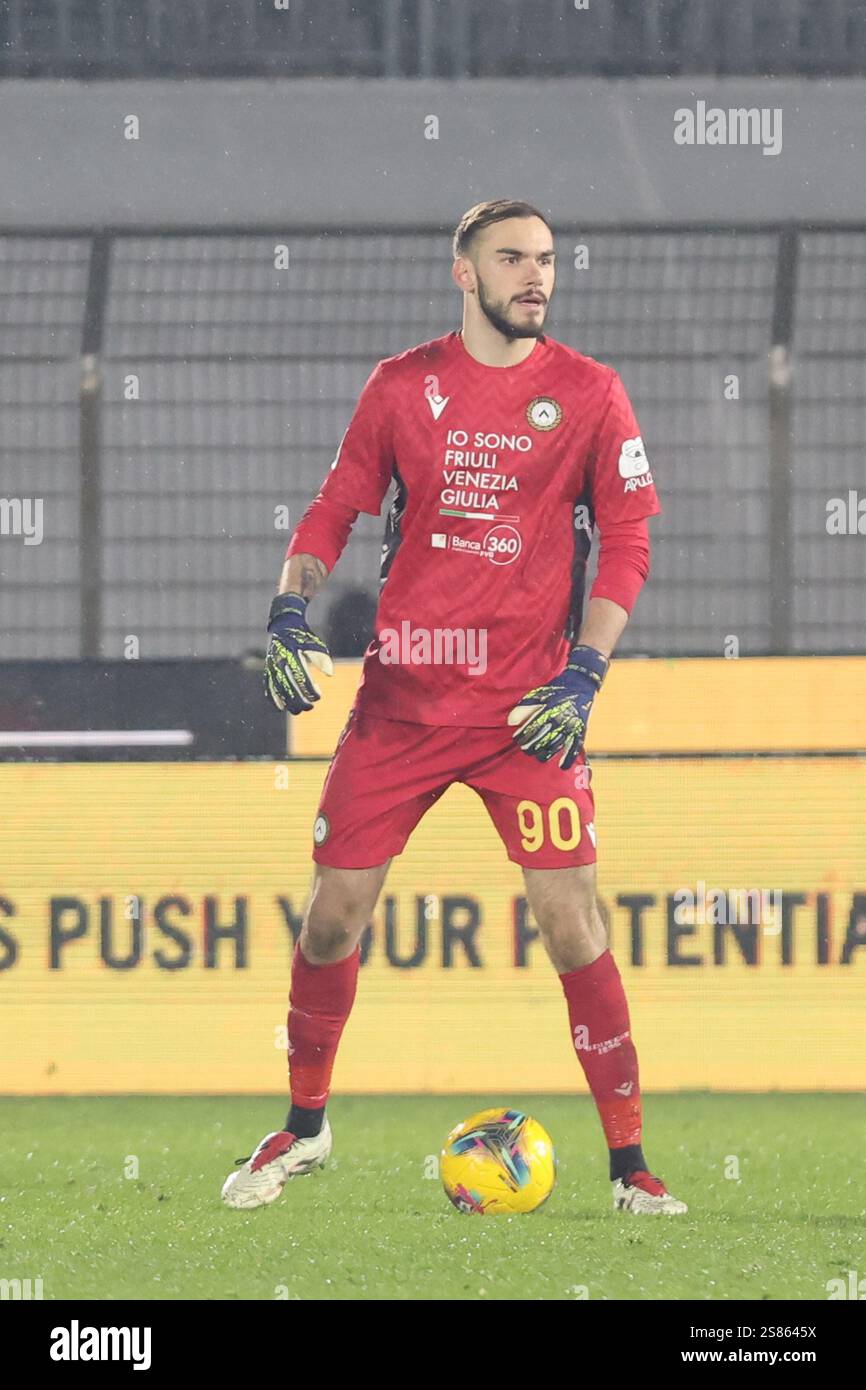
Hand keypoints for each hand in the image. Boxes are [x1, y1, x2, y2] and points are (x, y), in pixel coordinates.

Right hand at [263, 593, 333, 713]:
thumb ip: (322, 659)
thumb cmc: (303, 637)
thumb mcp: (315, 644)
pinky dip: (273, 698)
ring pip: (277, 690)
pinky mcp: (268, 669)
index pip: (301, 678)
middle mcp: (279, 661)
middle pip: (287, 687)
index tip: (318, 696)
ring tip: (298, 710)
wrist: (283, 625)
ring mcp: (271, 666)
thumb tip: (329, 675)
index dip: (309, 690)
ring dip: (287, 703)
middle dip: (299, 701)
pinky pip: (268, 686)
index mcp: (292, 655)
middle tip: (310, 707)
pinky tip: (281, 707)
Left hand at [507, 644, 608, 769]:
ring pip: (554, 748)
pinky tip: (561, 766)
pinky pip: (574, 748)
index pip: (529, 730)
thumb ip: (523, 709)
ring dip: (544, 755)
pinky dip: (568, 759)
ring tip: (538, 756)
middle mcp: (559, 721)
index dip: (520, 737)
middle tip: (525, 748)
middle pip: (540, 742)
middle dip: (530, 748)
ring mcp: (570, 727)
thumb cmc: (556, 690)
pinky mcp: (580, 731)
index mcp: (547, 711)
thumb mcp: (537, 695)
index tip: (517, 738)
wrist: (581, 684)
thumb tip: (510, 722)